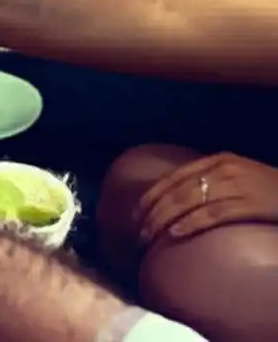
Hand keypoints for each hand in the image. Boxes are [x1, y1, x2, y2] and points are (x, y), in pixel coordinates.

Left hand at [136, 152, 277, 245]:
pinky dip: (190, 223)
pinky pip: (213, 214)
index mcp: (218, 160)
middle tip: (137, 234)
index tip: (134, 215)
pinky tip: (174, 234)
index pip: (173, 177)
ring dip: (163, 220)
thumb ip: (212, 184)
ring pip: (189, 201)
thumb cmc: (272, 191)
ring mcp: (238, 185)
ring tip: (148, 238)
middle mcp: (224, 168)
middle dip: (152, 213)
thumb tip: (178, 204)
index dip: (150, 196)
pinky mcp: (251, 203)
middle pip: (176, 190)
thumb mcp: (240, 179)